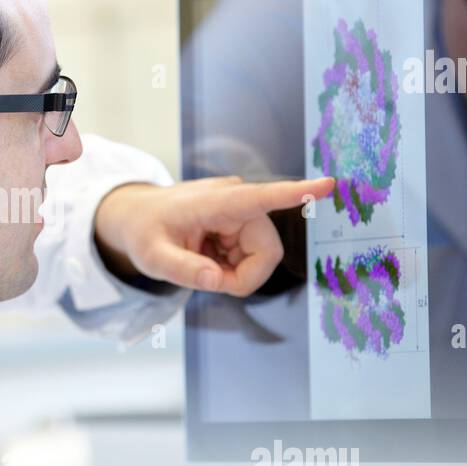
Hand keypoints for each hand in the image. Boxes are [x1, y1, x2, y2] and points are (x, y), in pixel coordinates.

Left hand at [93, 175, 334, 295]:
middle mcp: (237, 202)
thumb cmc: (143, 232)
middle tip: (207, 279)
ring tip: (202, 263)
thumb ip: (183, 269)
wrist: (138, 217)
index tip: (328, 184)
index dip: (296, 194)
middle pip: (267, 252)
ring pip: (262, 259)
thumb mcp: (152, 257)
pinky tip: (209, 257)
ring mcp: (243, 213)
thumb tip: (217, 280)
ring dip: (234, 273)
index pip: (261, 197)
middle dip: (242, 277)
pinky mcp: (244, 224)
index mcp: (216, 201)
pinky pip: (254, 257)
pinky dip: (232, 268)